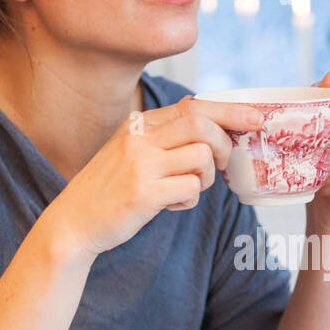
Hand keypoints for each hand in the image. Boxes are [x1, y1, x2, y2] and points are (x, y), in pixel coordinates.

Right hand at [43, 95, 263, 258]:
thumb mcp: (131, 150)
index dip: (231, 111)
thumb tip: (209, 119)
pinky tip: (171, 206)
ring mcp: (140, 165)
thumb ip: (164, 134)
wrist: (72, 222)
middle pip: (201, 125)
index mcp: (138, 124)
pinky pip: (189, 190)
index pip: (194, 106)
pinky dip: (190, 201)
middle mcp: (138, 138)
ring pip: (201, 157)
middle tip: (225, 164)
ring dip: (207, 177)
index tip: (256, 119)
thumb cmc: (109, 189)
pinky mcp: (142, 194)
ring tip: (189, 188)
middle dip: (226, 144)